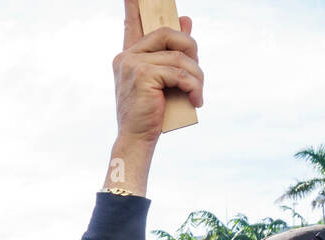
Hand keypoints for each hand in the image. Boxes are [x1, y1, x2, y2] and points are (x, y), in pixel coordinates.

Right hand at [105, 1, 203, 193]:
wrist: (137, 140)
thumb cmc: (150, 114)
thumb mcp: (162, 80)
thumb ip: (172, 52)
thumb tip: (186, 20)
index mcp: (127, 57)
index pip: (133, 24)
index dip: (134, 7)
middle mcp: (126, 57)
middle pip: (168, 34)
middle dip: (191, 49)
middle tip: (197, 73)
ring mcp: (132, 65)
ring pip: (179, 57)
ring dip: (196, 76)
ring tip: (198, 94)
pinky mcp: (143, 75)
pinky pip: (180, 72)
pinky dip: (194, 86)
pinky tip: (196, 100)